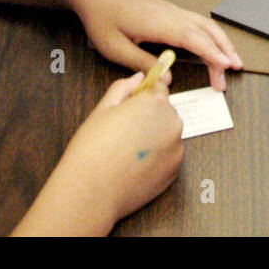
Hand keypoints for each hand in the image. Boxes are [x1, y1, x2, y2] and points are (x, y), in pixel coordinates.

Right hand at [26, 73, 184, 233]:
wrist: (92, 190)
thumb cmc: (92, 148)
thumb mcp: (102, 109)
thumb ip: (124, 88)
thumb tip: (139, 78)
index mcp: (154, 102)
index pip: (158, 88)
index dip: (143, 97)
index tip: (131, 107)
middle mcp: (172, 121)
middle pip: (165, 111)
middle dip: (149, 117)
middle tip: (123, 132)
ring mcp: (177, 147)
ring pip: (168, 133)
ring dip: (155, 137)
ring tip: (127, 151)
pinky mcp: (176, 169)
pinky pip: (169, 154)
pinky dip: (157, 157)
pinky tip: (135, 164)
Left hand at [71, 0, 243, 90]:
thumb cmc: (103, 17)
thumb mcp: (116, 48)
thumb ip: (143, 64)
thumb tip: (167, 80)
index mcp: (160, 23)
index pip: (193, 38)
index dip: (212, 52)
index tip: (226, 65)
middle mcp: (172, 15)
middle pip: (207, 32)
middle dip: (223, 54)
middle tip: (228, 77)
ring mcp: (173, 11)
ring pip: (207, 25)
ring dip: (222, 43)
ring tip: (232, 61)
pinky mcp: (171, 12)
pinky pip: (199, 23)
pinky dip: (212, 35)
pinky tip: (215, 45)